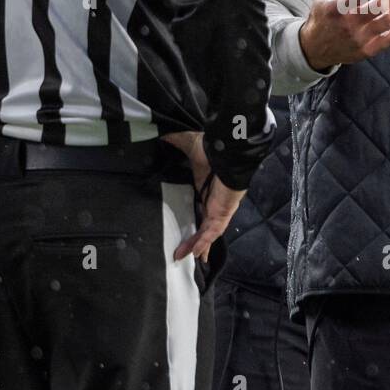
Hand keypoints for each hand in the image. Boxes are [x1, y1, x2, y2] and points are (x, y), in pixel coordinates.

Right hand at [160, 131, 243, 261]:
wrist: (229, 152)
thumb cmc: (212, 149)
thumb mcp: (189, 146)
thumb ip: (175, 142)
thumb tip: (160, 133)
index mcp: (207, 190)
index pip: (200, 210)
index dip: (194, 221)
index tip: (185, 231)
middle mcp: (214, 203)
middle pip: (204, 227)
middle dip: (194, 241)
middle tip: (180, 253)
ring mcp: (220, 209)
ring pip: (208, 233)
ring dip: (197, 245)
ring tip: (183, 257)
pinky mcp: (224, 213)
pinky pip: (212, 231)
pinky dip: (204, 241)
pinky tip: (194, 252)